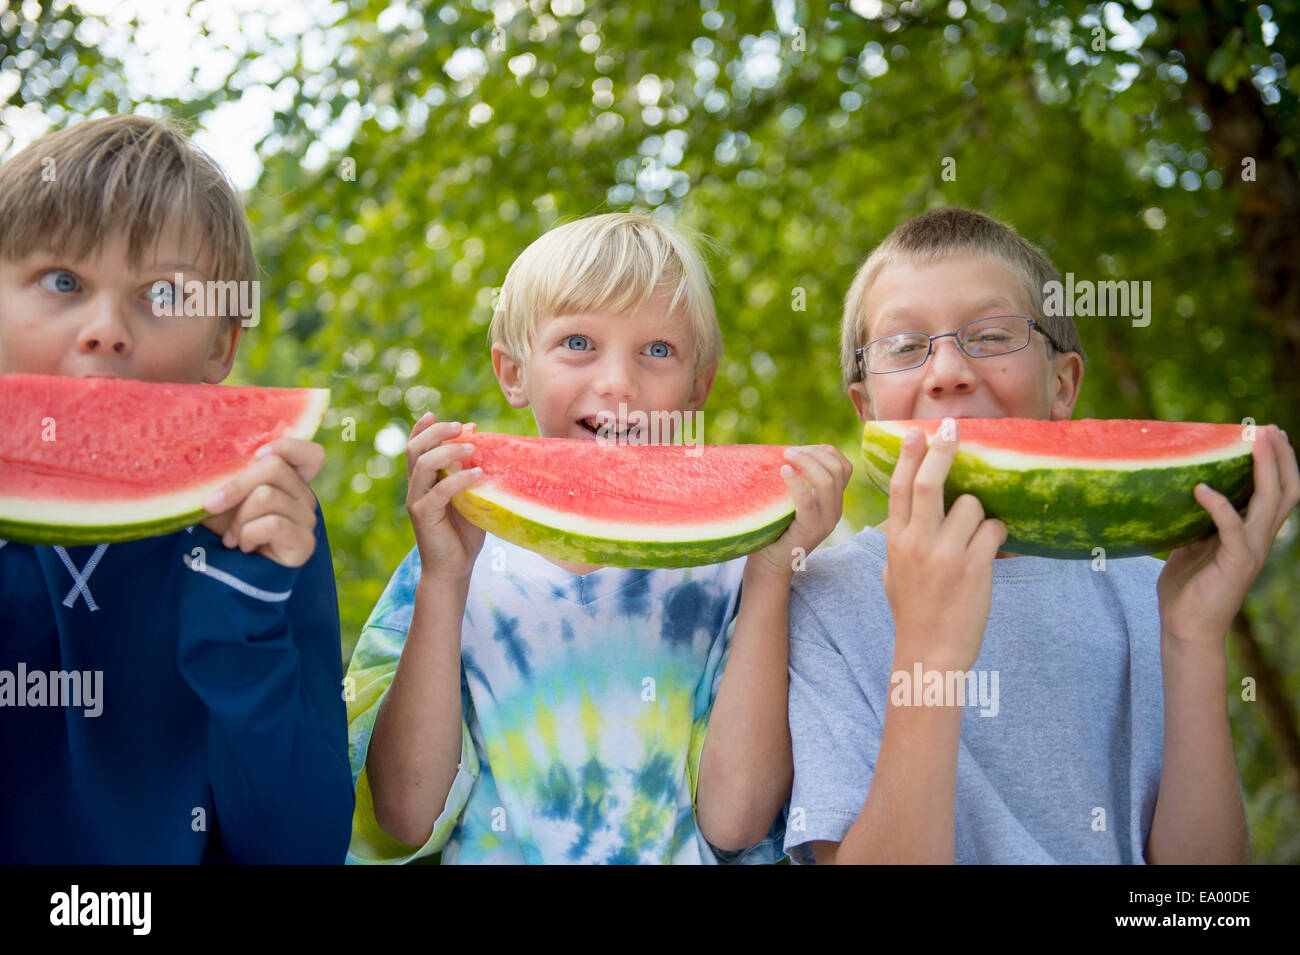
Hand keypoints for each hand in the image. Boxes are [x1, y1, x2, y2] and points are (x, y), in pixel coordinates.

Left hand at [202, 437, 324, 567]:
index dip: (286, 447)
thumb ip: (230, 475)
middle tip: (211, 506)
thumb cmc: (228, 529)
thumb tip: (211, 457)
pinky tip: (245, 546)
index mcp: (291, 482)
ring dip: (238, 519)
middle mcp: (305, 497)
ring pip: (266, 496)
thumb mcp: (225, 498)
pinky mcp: (305, 542)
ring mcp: (307, 520)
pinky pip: (272, 524)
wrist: (231, 573)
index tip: (255, 457)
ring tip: (232, 537)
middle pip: (274, 467)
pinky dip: (249, 535)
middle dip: (235, 487)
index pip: (311, 454)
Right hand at [404, 413, 486, 582]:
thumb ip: (470, 474)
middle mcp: (416, 487)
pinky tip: (477, 474)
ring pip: (423, 465)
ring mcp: (417, 500)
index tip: (435, 414)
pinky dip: (458, 479)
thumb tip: (482, 445)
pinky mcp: (423, 516)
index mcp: (424, 480)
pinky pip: (438, 491)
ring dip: (448, 451)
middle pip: (415, 449)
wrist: (453, 568)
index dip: (422, 428)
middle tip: (461, 427)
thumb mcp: (471, 497)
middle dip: (436, 432)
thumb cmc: (464, 533)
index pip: (416, 447)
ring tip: (472, 447)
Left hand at [752, 445, 852, 576]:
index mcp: (834, 501)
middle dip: (814, 453)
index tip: (801, 449)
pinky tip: (784, 471)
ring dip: (807, 462)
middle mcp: (835, 510)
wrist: (771, 565)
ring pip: (828, 481)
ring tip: (786, 456)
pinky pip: (808, 502)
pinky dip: (796, 482)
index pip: (844, 466)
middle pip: (838, 469)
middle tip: (789, 451)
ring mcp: (825, 521)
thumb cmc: (776, 529)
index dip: (824, 451)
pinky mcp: (810, 530)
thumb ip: (800, 482)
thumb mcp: (794, 502)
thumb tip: (786, 451)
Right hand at [882, 423, 1005, 672]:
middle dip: (942, 451)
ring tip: (975, 538)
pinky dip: (997, 534)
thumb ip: (900, 539)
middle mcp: (918, 544)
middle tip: (953, 427)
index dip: (909, 457)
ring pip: (971, 506)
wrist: (930, 652)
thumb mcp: (893, 572)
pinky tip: (991, 551)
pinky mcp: (975, 568)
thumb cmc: (913, 612)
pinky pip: (994, 530)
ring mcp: (946, 555)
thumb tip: (907, 511)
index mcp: (897, 542)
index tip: (918, 432)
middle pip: (928, 484)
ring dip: (980, 514)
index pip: (898, 488)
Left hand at [1158, 425, 1299, 647]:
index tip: (1269, 434)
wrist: (1185, 626)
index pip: (1277, 492)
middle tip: (1270, 429)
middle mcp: (1260, 539)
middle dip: (1281, 457)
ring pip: (1269, 501)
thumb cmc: (1187, 587)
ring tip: (1254, 442)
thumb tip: (1186, 490)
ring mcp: (1251, 550)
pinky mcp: (1235, 562)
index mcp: (1253, 533)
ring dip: (1264, 469)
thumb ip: (1199, 521)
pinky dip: (1218, 505)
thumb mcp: (1193, 543)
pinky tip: (1201, 488)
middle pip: (1285, 490)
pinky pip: (1231, 527)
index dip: (1278, 463)